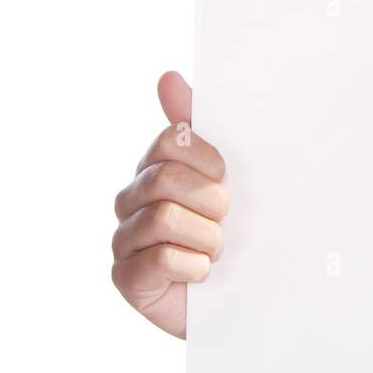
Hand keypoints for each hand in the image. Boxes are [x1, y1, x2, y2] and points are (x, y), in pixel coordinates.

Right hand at [111, 71, 227, 338]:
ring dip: (206, 237)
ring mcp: (124, 240)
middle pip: (164, 177)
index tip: (227, 176)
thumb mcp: (231, 176)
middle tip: (227, 219)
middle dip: (210, 200)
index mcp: (156, 167)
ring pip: (162, 218)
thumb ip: (200, 126)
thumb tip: (168, 76)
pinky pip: (157, 260)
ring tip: (218, 251)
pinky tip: (203, 274)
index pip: (168, 140)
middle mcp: (132, 200)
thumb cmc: (239, 232)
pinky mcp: (127, 278)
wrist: (248, 296)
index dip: (206, 158)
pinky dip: (192, 267)